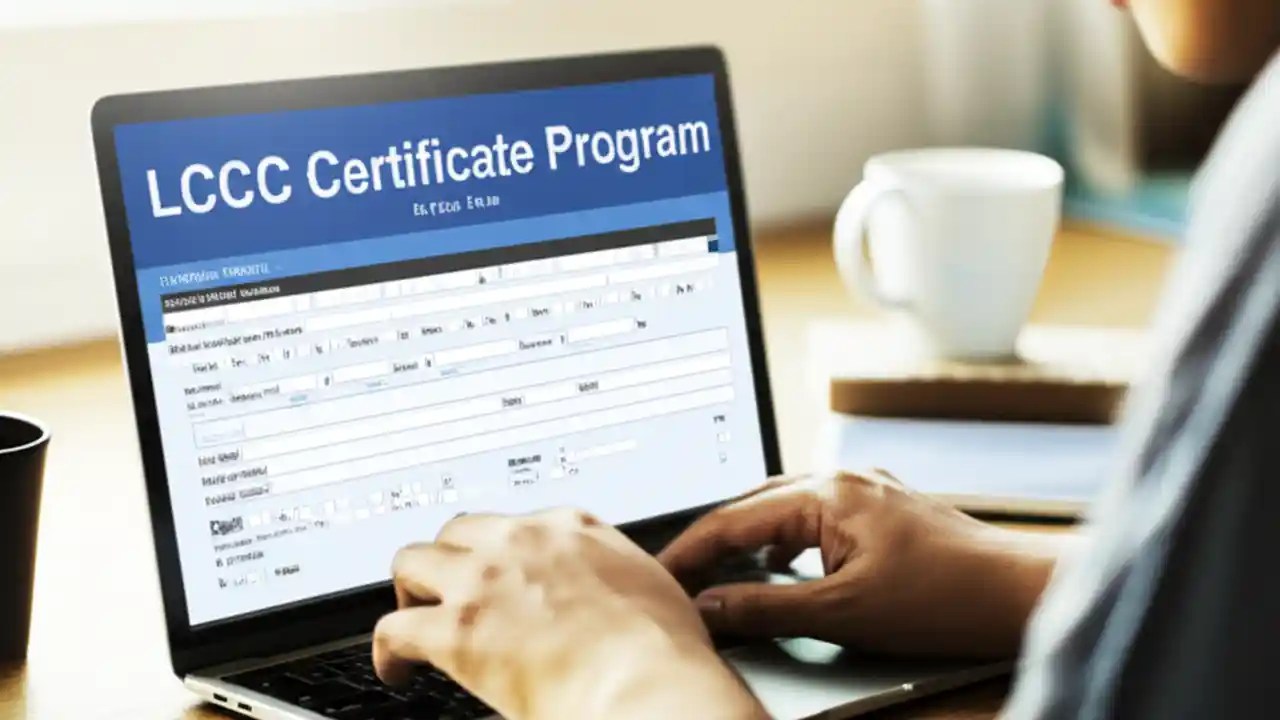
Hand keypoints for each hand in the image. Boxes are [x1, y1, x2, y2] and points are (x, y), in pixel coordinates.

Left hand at [372, 508, 767, 719]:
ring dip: (412, 590)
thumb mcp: (650, 587)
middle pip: (458, 531)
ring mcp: (484, 580)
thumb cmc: (662, 652)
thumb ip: (619, 577)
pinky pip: (394, 627)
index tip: (498, 570)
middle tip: (449, 591)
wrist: (646, 685)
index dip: (500, 551)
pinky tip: (399, 670)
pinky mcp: (457, 628)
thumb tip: (618, 597)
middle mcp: (522, 542)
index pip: (517, 523)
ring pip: (414, 561)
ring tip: (415, 617)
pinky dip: (390, 651)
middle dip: (449, 560)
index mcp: (573, 528)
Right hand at [659, 470, 1067, 658]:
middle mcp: (843, 479)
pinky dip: (782, 543)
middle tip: (678, 579)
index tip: (660, 578)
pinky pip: (813, 518)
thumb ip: (768, 607)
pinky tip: (778, 568)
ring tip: (715, 575)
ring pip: (782, 510)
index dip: (690, 552)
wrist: (1021, 593)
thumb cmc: (945, 596)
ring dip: (746, 542)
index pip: (734, 519)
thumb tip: (711, 606)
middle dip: (711, 543)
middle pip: (752, 506)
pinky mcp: (882, 511)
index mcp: (827, 492)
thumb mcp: (843, 611)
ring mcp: (865, 491)